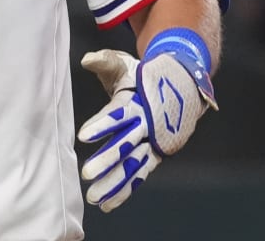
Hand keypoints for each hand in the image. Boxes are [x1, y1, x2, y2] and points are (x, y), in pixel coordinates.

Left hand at [77, 49, 214, 211]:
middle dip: (108, 159)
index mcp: (137, 101)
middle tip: (87, 173)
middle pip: (126, 143)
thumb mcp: (125, 63)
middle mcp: (147, 124)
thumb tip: (87, 60)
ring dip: (115, 182)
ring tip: (95, 198)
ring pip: (133, 165)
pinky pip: (140, 174)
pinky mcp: (155, 154)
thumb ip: (105, 61)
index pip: (118, 114)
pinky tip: (108, 204)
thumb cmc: (143, 75)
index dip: (102, 124)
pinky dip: (125, 189)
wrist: (181, 84)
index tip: (83, 135)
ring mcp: (153, 141)